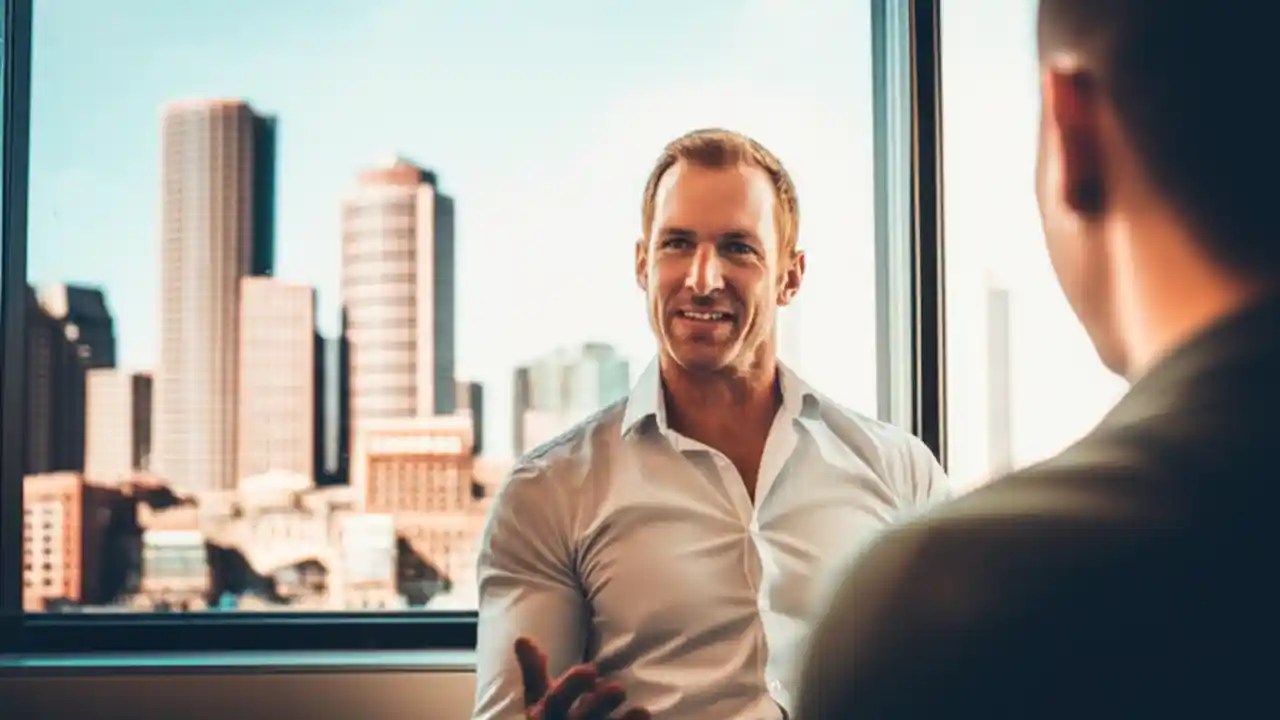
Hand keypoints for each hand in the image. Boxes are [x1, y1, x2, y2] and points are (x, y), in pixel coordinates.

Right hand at [514, 637, 650, 719]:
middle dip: (598, 705)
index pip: (556, 701)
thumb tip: (521, 638)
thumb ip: (534, 670)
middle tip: (619, 688)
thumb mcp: (538, 698)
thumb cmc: (550, 719)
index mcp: (546, 714)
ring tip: (642, 711)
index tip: (590, 670)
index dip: (571, 687)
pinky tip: (647, 719)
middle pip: (581, 719)